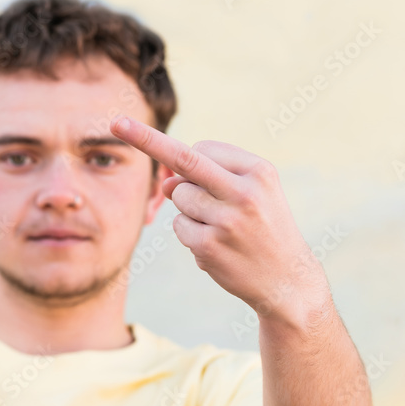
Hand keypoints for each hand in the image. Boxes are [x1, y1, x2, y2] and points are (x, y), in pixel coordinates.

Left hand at [110, 115, 330, 327]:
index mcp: (259, 172)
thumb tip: (167, 182)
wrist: (287, 281)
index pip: (203, 149)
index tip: (130, 124)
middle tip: (117, 123)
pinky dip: (189, 233)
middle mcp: (245, 193)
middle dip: (145, 139)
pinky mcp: (209, 247)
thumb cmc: (265, 227)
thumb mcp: (253, 193)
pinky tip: (217, 245)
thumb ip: (212, 178)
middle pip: (185, 162)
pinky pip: (179, 226)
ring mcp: (226, 221)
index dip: (180, 153)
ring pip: (180, 197)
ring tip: (222, 226)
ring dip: (189, 208)